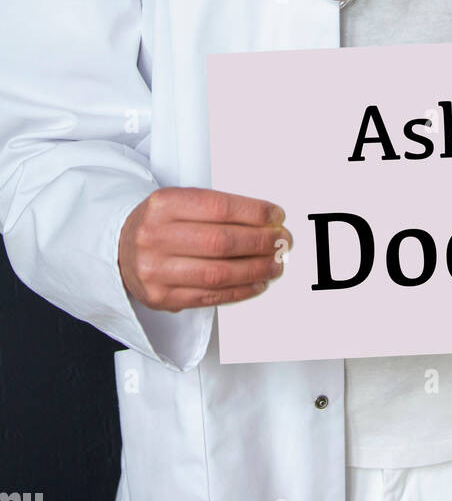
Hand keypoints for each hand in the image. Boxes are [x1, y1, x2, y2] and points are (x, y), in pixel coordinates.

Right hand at [118, 187, 291, 311]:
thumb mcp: (179, 202)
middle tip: (282, 241)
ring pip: (218, 273)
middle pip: (221, 241)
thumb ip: (216, 210)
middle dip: (260, 242)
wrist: (121, 249)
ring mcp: (156, 271)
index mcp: (162, 204)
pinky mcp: (162, 298)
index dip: (253, 212)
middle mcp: (155, 236)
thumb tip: (266, 223)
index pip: (217, 207)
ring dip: (255, 270)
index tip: (276, 215)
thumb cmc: (160, 223)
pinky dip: (240, 291)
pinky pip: (210, 296)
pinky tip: (257, 283)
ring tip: (275, 264)